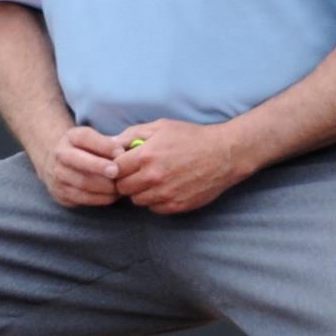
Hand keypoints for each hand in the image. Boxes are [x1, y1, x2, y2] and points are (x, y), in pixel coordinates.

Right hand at [34, 125, 124, 207]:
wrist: (61, 165)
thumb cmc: (89, 151)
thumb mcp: (99, 140)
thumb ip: (114, 143)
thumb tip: (128, 149)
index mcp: (71, 137)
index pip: (84, 137)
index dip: (103, 145)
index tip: (121, 152)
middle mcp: (61, 154)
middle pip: (78, 160)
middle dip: (98, 166)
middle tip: (116, 172)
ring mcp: (58, 175)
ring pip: (81, 182)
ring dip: (104, 186)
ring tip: (120, 186)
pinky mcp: (61, 193)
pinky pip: (83, 198)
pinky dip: (101, 198)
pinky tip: (113, 195)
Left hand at [112, 119, 255, 214]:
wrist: (225, 154)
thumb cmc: (192, 137)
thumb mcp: (161, 127)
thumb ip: (132, 134)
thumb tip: (110, 143)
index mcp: (146, 155)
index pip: (113, 169)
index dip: (116, 167)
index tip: (123, 165)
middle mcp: (153, 177)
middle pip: (122, 188)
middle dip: (126, 180)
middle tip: (136, 174)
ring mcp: (165, 193)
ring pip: (137, 200)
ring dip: (140, 192)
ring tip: (152, 181)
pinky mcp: (177, 205)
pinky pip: (154, 208)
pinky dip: (155, 201)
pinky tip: (164, 189)